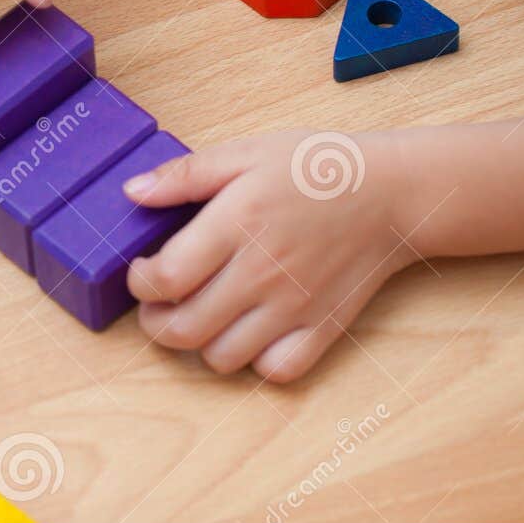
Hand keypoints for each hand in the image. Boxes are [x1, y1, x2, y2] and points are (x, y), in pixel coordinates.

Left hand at [124, 130, 420, 382]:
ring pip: (222, 358)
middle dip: (155, 322)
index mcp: (238, 224)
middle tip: (156, 305)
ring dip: (198, 344)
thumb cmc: (314, 169)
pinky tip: (246, 333)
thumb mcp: (245, 153)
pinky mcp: (323, 328)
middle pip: (184, 328)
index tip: (143, 272)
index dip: (140, 284)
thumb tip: (132, 192)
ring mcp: (294, 306)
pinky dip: (253, 362)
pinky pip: (276, 370)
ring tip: (199, 317)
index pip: (167, 278)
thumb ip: (184, 175)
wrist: (391, 193)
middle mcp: (263, 272)